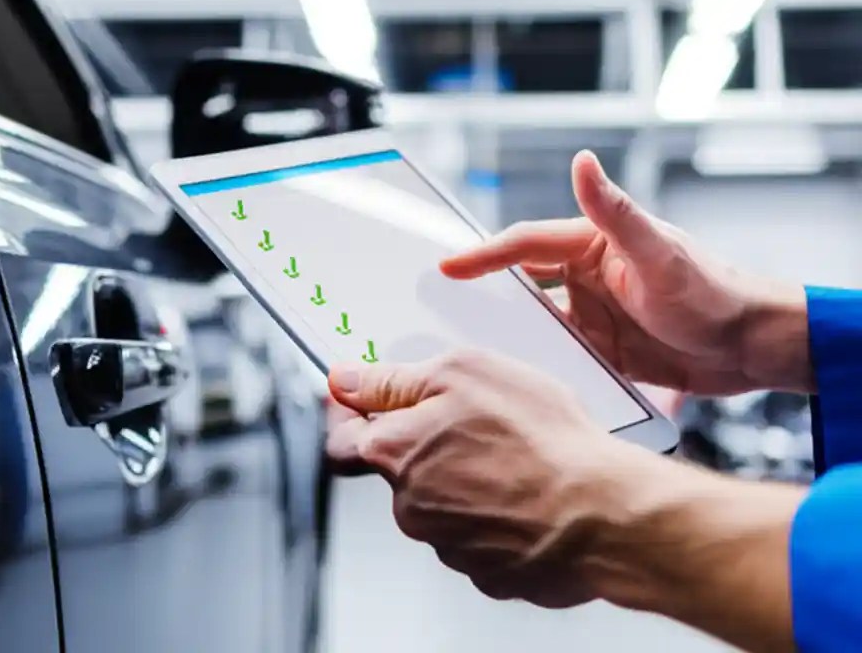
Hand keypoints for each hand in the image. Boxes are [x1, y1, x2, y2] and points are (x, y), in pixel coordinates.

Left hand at [326, 352, 802, 651]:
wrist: (602, 515)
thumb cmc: (541, 442)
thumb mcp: (463, 372)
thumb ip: (394, 379)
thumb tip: (348, 381)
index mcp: (394, 450)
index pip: (340, 436)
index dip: (350, 414)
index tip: (363, 401)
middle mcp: (410, 503)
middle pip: (401, 469)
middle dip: (429, 446)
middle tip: (478, 424)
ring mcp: (447, 542)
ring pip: (443, 504)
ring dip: (469, 480)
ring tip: (518, 458)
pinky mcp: (486, 570)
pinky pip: (481, 535)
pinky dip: (498, 515)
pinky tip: (529, 493)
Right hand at [439, 151, 809, 395]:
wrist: (751, 347)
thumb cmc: (715, 291)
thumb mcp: (660, 253)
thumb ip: (616, 210)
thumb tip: (582, 160)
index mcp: (592, 244)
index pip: (524, 245)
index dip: (483, 255)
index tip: (447, 267)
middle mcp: (584, 275)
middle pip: (518, 281)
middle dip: (480, 289)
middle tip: (435, 304)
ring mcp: (590, 313)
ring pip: (531, 319)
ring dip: (503, 329)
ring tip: (463, 345)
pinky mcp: (599, 349)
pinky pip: (553, 352)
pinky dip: (532, 360)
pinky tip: (512, 375)